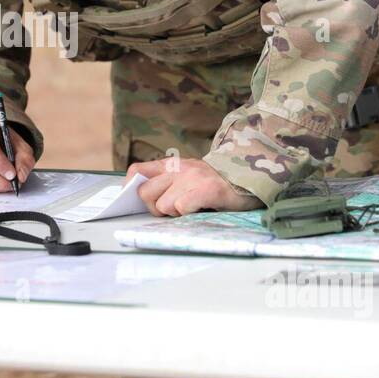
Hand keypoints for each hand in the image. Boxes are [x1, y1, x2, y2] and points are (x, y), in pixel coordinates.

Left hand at [127, 157, 262, 216]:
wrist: (248, 179)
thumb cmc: (213, 184)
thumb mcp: (186, 176)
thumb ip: (165, 183)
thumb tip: (139, 198)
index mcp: (171, 164)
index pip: (137, 171)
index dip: (130, 188)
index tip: (136, 202)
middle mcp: (179, 168)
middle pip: (145, 194)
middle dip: (155, 208)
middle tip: (173, 209)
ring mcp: (193, 177)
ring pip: (163, 205)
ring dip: (175, 213)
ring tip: (192, 208)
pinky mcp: (207, 189)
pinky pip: (182, 207)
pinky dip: (188, 213)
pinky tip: (200, 209)